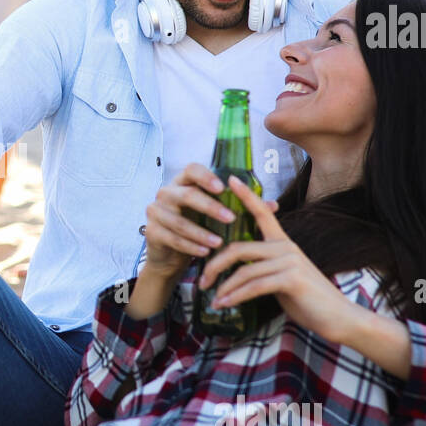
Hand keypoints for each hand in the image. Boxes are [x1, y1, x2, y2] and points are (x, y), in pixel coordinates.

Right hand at [142, 164, 277, 280]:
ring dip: (201, 232)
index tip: (223, 188)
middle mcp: (166, 192)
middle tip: (231, 218)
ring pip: (179, 221)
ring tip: (220, 242)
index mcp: (183, 182)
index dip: (206, 177)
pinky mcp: (151, 231)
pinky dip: (190, 246)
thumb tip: (273, 205)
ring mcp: (156, 211)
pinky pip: (172, 238)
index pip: (191, 169)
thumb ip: (242, 208)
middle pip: (187, 194)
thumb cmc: (198, 227)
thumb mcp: (218, 216)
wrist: (171, 255)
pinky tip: (205, 252)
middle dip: (210, 207)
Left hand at [198, 176, 359, 342]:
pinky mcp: (291, 279)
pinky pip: (254, 286)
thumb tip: (237, 273)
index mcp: (283, 243)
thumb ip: (263, 269)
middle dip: (214, 265)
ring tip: (213, 300)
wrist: (338, 318)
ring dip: (224, 288)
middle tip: (202, 281)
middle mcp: (286, 247)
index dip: (246, 196)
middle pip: (238, 248)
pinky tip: (225, 305)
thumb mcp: (282, 279)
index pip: (263, 213)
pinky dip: (236, 297)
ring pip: (244, 271)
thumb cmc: (308, 300)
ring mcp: (290, 262)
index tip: (231, 179)